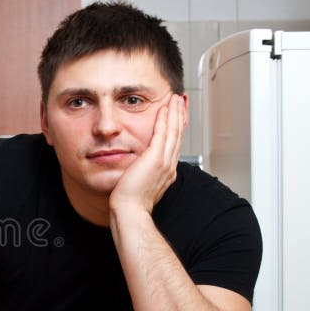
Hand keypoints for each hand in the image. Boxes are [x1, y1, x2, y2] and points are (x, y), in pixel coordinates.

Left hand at [109, 94, 185, 215]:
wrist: (130, 210)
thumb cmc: (131, 203)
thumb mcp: (140, 185)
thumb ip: (143, 174)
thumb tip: (138, 169)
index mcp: (166, 172)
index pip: (174, 145)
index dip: (176, 129)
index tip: (176, 116)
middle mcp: (169, 166)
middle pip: (178, 135)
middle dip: (179, 117)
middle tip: (179, 102)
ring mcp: (164, 162)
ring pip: (173, 132)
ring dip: (174, 113)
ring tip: (174, 99)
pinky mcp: (155, 159)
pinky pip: (162, 134)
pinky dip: (165, 120)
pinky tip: (164, 108)